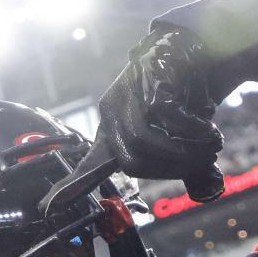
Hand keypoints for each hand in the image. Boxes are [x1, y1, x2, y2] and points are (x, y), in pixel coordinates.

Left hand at [45, 28, 223, 212]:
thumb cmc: (179, 97)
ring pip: (144, 140)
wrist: (184, 49)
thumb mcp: (179, 133)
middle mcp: (112, 116)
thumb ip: (188, 162)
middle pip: (131, 159)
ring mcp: (126, 97)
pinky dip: (192, 129)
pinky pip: (166, 115)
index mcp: (111, 133)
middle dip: (171, 168)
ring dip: (182, 153)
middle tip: (203, 163)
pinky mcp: (145, 81)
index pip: (90, 164)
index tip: (47, 207)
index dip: (72, 186)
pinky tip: (209, 131)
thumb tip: (209, 192)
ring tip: (210, 149)